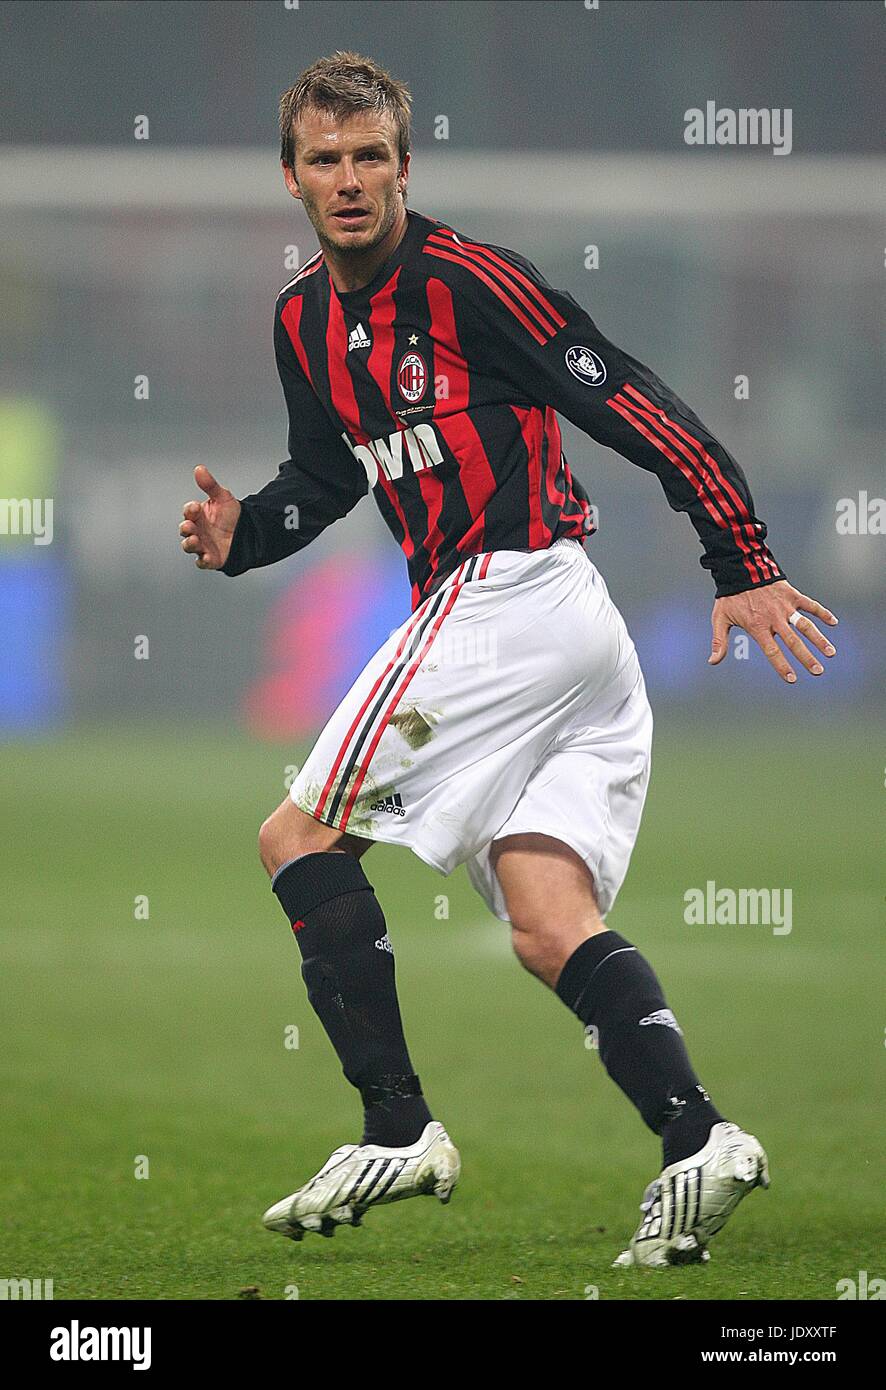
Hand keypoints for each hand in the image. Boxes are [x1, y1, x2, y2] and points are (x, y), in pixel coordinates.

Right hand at [180, 466, 240, 569]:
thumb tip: (199, 469)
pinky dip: (202, 560)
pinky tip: (206, 556)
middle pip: (185, 530)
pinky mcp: (211, 558)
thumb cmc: (231, 515)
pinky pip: (202, 562)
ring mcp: (203, 545)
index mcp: (198, 516)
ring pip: (190, 546)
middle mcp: (198, 530)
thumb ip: (210, 485)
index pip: (189, 512)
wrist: (248, 531)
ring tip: (195, 540)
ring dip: (190, 544)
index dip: (190, 510)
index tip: (196, 508)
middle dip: (186, 528)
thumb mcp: (222, 497)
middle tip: (191, 525)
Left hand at [709, 580, 837, 683]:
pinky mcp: (792, 595)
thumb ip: (719, 641)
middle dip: (807, 658)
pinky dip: (822, 613)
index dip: (782, 665)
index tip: (792, 679)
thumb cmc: (730, 596)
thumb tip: (712, 661)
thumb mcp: (720, 619)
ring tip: (830, 653)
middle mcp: (774, 618)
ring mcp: (785, 607)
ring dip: (819, 639)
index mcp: (758, 626)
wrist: (740, 569)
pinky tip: (833, 622)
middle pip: (793, 642)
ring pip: (805, 626)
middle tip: (818, 671)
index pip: (772, 651)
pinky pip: (810, 605)